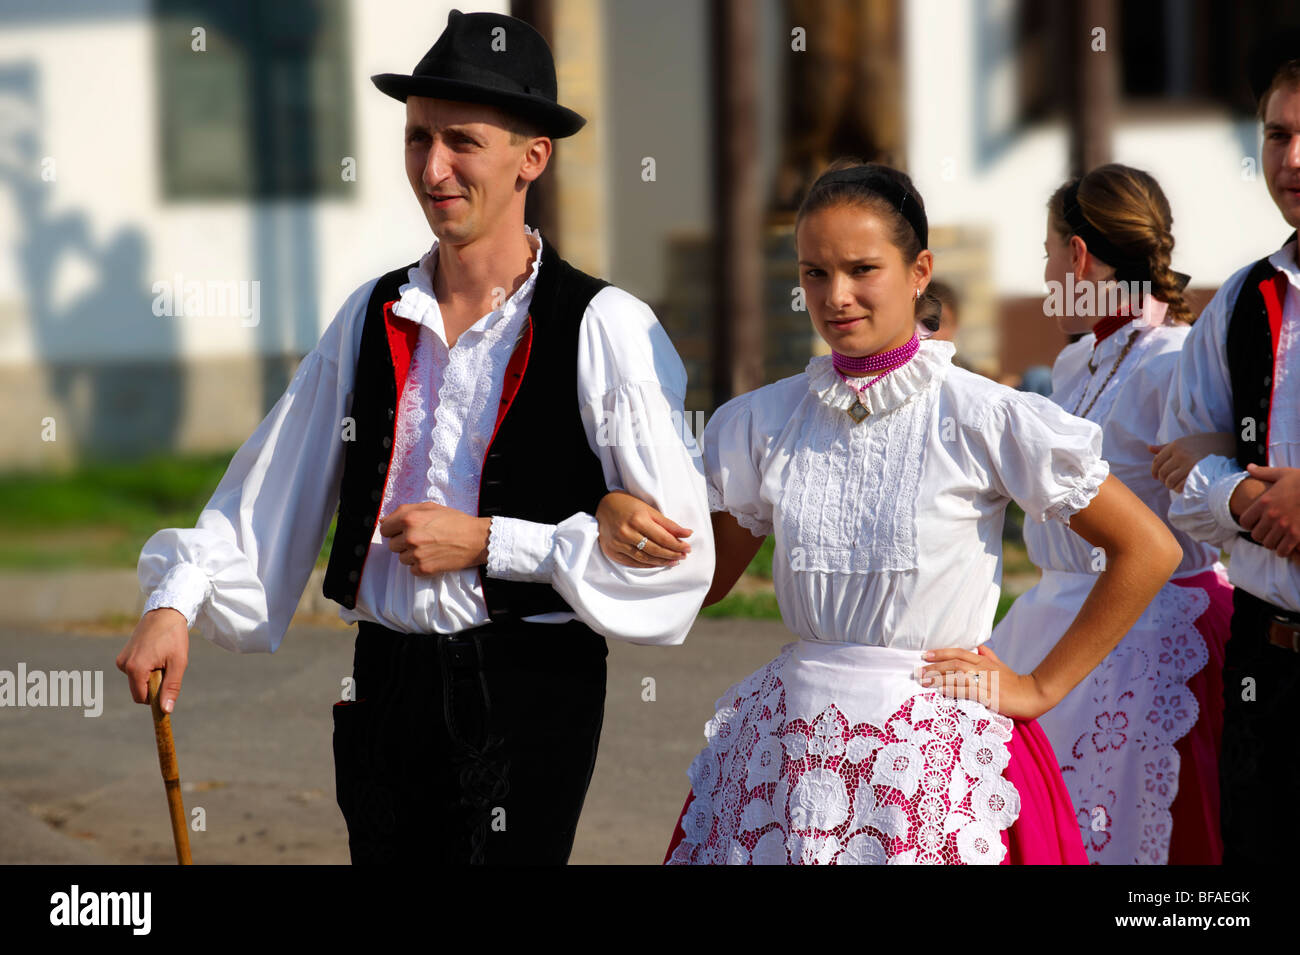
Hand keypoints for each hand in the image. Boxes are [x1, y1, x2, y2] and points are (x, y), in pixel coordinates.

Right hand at [116, 607, 189, 712]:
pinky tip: (155, 653)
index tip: (168, 688)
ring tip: (161, 657)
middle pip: (139, 690)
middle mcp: (123, 665)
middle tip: (167, 667)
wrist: (165, 612)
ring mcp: (121, 660)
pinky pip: (135, 671)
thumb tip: (165, 710)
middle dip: (154, 685)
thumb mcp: (178, 663)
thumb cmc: (173, 637)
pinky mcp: (123, 655)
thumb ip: (171, 687)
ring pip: (137, 681)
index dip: (156, 698)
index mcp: (135, 669)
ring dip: (150, 676)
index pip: (142, 698)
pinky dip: (146, 668)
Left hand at [380, 502, 491, 575]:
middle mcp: (410, 536)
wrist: (476, 539)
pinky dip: (420, 566)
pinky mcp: (424, 568)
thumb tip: (384, 521)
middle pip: (392, 545)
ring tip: (430, 548)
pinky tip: (433, 557)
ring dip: (412, 555)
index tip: (404, 531)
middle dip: (403, 543)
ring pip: (401, 558)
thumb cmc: (455, 521)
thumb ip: (404, 511)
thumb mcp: (430, 507)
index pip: (384, 529)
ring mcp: (416, 554)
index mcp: (409, 518)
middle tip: (422, 538)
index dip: (394, 530)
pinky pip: (412, 570)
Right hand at [595, 490, 691, 567]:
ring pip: (644, 558)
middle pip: (655, 550)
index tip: (687, 548)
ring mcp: (618, 544)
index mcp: (638, 520)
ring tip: (674, 561)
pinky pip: (632, 563)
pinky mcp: (612, 552)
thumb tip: (687, 534)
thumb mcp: (649, 510)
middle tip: (683, 556)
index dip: (677, 545)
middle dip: (672, 554)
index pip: (663, 538)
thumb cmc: (628, 505)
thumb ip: (668, 524)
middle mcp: (627, 533)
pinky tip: (657, 563)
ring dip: (661, 562)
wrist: (602, 506)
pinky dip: (647, 565)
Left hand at [920, 644, 1049, 720]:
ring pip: (959, 675)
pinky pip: (969, 690)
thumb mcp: (1000, 666)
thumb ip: (988, 656)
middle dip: (934, 666)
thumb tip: (978, 647)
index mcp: (984, 660)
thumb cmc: (1015, 682)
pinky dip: (954, 689)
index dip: (940, 653)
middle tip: (917, 672)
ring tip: (923, 682)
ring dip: (939, 678)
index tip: (924, 655)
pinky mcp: (990, 695)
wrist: (1033, 694)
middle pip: (955, 663)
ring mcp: (986, 681)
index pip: (959, 652)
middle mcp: (983, 668)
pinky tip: (942, 690)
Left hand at [1149, 432, 1233, 492]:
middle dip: (1164, 479)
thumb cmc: (1207, 444)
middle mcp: (1180, 454)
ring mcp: (1188, 465)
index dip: (1154, 471)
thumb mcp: (1186, 442)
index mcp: (1175, 445)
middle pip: (1162, 473)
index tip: (1156, 476)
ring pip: (1169, 482)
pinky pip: (1180, 487)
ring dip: (1171, 486)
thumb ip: (1166, 447)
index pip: (1157, 461)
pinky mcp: (1196, 475)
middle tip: (1170, 481)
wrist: (1231, 446)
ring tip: (1178, 484)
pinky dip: (1180, 490)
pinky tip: (1186, 487)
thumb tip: (1149, 448)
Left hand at [1239, 464, 1299, 557]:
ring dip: (1272, 542)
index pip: (1244, 521)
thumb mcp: (1283, 474)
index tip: (1256, 522)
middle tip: (1268, 531)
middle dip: (1260, 534)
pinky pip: (1282, 551)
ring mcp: (1284, 527)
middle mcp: (1271, 515)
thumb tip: (1249, 467)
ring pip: (1267, 544)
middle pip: (1255, 535)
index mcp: (1265, 501)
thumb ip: (1263, 473)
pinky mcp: (1297, 535)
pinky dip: (1283, 549)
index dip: (1249, 523)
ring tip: (1277, 537)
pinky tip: (1287, 544)